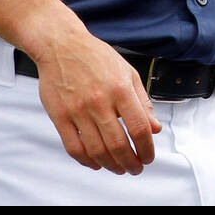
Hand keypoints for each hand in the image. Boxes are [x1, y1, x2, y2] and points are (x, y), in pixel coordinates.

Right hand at [31, 27, 162, 174]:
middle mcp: (100, 101)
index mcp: (121, 89)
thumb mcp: (128, 73)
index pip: (139, 128)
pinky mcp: (59, 116)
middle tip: (136, 168)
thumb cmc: (96, 57)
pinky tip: (96, 163)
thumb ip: (143, 102)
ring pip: (97, 150)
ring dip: (111, 166)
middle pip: (119, 145)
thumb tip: (155, 128)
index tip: (148, 157)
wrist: (62, 45)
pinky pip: (74, 147)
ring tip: (119, 168)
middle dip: (131, 163)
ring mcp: (78, 110)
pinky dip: (87, 161)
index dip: (147, 149)